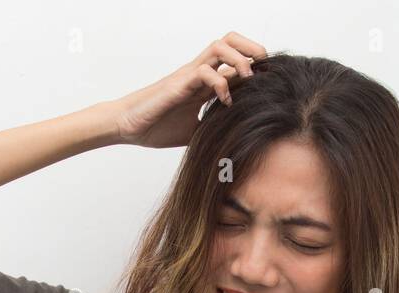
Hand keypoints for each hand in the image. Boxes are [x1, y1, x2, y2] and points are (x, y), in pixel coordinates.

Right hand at [106, 33, 266, 148]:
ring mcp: (189, 75)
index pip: (234, 63)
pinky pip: (205, 71)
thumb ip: (212, 130)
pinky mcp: (179, 84)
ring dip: (240, 60)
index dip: (255, 68)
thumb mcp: (194, 133)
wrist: (128, 126)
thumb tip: (234, 145)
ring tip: (248, 80)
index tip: (270, 83)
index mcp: (203, 83)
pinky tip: (225, 102)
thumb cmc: (156, 127)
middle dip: (252, 49)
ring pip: (220, 47)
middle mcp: (198, 73)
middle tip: (265, 70)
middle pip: (230, 42)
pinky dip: (221, 83)